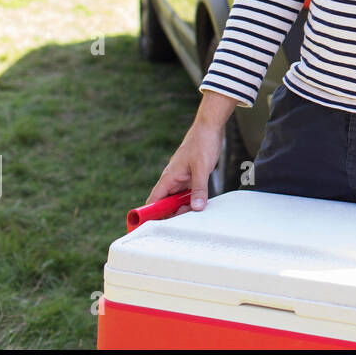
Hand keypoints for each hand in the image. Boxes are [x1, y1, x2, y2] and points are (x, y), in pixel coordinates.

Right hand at [144, 91, 235, 213]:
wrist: (210, 127)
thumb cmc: (202, 142)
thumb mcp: (202, 168)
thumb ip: (199, 188)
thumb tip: (196, 207)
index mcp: (168, 177)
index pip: (153, 201)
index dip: (147, 215)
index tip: (146, 227)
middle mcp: (172, 179)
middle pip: (165, 204)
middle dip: (171, 215)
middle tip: (182, 222)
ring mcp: (181, 179)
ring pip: (177, 200)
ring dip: (183, 208)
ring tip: (193, 212)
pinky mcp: (191, 177)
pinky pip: (187, 194)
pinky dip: (191, 201)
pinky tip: (199, 204)